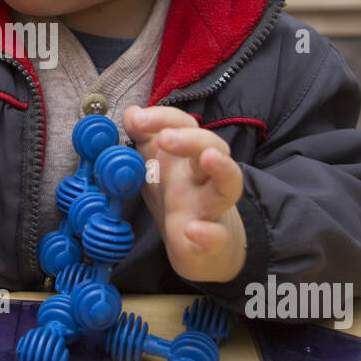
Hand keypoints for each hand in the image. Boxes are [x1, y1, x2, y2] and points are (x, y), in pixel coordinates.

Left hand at [123, 104, 246, 284]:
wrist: (208, 248)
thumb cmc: (182, 199)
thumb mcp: (159, 168)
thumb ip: (145, 139)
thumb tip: (132, 112)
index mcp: (188, 158)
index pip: (184, 126)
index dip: (163, 118)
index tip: (137, 120)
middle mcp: (204, 178)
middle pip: (212, 147)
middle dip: (192, 138)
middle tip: (166, 139)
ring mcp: (212, 209)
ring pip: (228, 184)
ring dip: (222, 169)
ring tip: (209, 159)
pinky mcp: (214, 242)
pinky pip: (217, 236)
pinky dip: (208, 234)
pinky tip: (193, 230)